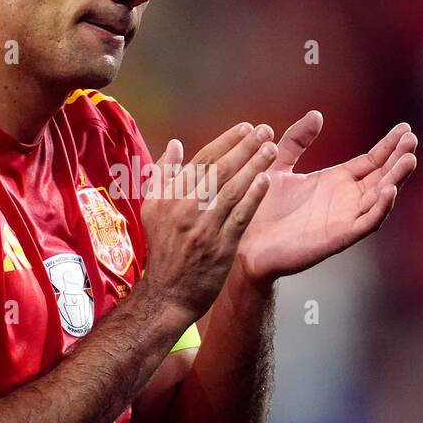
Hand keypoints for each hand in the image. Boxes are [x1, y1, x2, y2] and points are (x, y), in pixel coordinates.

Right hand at [139, 122, 277, 321]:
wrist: (166, 295)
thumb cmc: (163, 250)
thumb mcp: (152, 210)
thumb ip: (163, 175)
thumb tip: (175, 145)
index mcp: (169, 197)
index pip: (201, 161)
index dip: (225, 141)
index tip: (245, 128)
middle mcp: (184, 209)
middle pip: (218, 171)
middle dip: (244, 148)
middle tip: (264, 131)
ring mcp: (203, 229)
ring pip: (231, 190)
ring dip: (253, 167)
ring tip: (270, 149)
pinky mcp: (219, 248)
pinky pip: (239, 217)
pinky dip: (253, 197)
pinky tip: (266, 181)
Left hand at [234, 112, 416, 283]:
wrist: (244, 242)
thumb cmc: (260, 206)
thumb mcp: (278, 164)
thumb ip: (296, 141)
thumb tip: (317, 115)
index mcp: (335, 182)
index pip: (371, 161)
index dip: (388, 146)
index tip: (405, 128)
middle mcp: (345, 200)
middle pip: (381, 176)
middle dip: (398, 158)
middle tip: (411, 139)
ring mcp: (344, 219)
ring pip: (380, 198)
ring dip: (396, 179)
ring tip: (408, 159)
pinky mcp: (338, 237)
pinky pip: (366, 223)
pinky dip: (380, 208)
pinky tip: (389, 190)